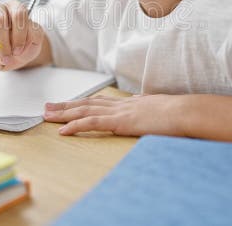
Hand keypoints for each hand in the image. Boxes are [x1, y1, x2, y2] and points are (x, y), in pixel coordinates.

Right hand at [0, 0, 44, 70]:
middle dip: (4, 44)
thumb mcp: (36, 39)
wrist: (16, 54)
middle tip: (8, 57)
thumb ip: (35, 32)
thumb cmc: (26, 44)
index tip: (19, 50)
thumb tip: (29, 27)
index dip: (19, 34)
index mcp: (15, 7)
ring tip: (3, 58)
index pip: (17, 14)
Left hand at [43, 94, 189, 135]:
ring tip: (46, 116)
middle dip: (65, 106)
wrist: (185, 111)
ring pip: (84, 111)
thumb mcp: (160, 110)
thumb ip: (149, 109)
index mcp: (130, 102)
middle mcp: (121, 104)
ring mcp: (119, 112)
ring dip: (64, 113)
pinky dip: (75, 126)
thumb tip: (144, 107)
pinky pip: (92, 124)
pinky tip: (63, 130)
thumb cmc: (178, 113)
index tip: (68, 104)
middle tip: (46, 107)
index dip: (82, 103)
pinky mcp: (119, 122)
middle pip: (87, 103)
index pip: (100, 102)